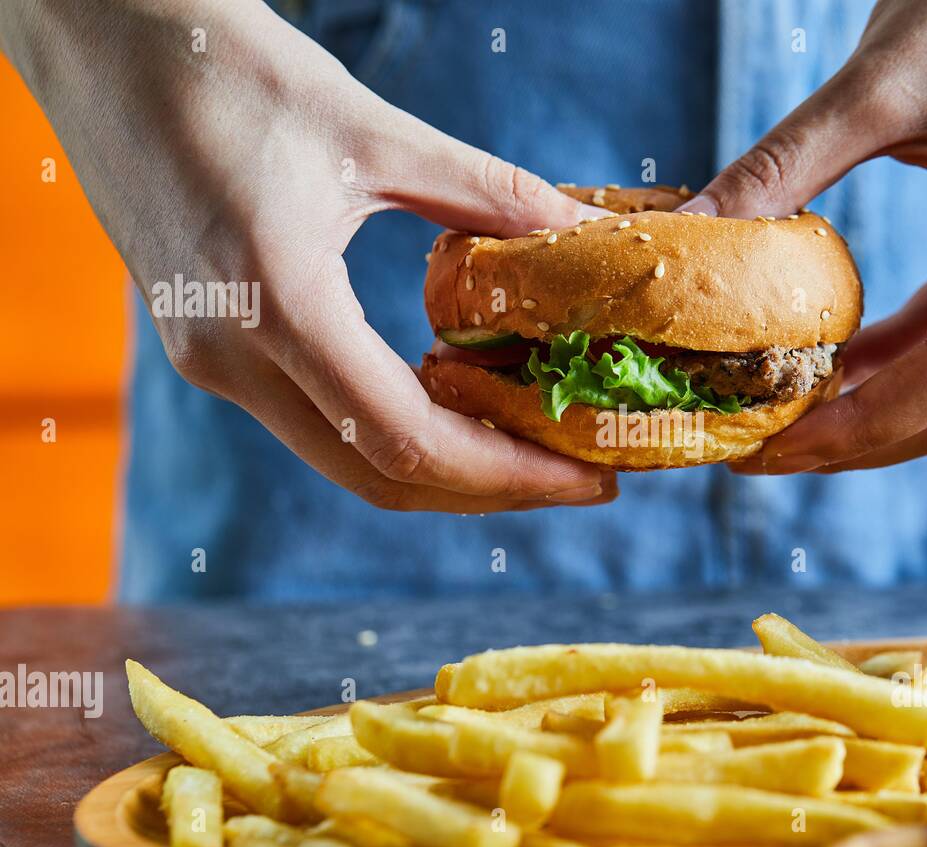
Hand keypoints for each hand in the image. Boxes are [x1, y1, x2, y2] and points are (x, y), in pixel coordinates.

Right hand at [1, 0, 614, 510]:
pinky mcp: (210, 348)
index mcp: (275, 303)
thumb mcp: (373, 130)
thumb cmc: (226, 70)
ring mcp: (212, 361)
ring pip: (345, 461)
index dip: (511, 473)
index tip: (591, 479)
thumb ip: (485, 192)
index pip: (409, 439)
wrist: (102, 44)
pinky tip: (457, 405)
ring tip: (534, 448)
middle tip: (582, 478)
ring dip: (447, 471)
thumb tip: (578, 233)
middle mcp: (232, 358)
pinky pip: (317, 422)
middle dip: (492, 490)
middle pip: (380, 475)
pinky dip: (395, 433)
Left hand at [679, 0, 926, 473]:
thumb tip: (689, 232)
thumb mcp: (873, 81)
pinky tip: (838, 369)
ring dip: (883, 414)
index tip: (775, 447)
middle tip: (768, 451)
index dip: (861, 430)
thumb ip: (782, 166)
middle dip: (864, 441)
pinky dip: (904, 366)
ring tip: (792, 419)